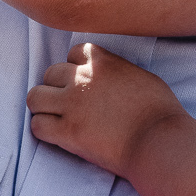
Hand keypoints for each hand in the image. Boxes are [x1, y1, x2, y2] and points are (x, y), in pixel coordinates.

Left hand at [27, 43, 187, 177]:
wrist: (159, 142)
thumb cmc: (160, 112)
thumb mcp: (141, 76)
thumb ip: (117, 71)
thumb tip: (110, 77)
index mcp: (102, 62)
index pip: (73, 53)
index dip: (76, 68)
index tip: (84, 83)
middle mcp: (82, 79)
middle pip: (50, 74)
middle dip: (58, 88)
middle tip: (70, 105)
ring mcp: (71, 105)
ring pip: (35, 97)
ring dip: (44, 107)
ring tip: (57, 118)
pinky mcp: (67, 132)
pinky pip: (37, 126)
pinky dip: (44, 130)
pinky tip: (57, 136)